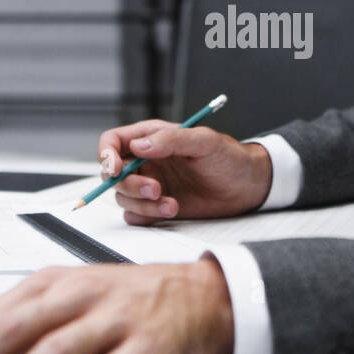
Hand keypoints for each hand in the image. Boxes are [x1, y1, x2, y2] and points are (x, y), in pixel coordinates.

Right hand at [95, 120, 272, 224]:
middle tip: (155, 189)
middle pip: (113, 174)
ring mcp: (150, 184)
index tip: (115, 169)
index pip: (112, 142)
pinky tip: (172, 210)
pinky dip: (148, 216)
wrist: (247, 186)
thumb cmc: (229, 158)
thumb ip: (170, 141)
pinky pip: (136, 215)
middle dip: (129, 185)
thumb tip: (138, 146)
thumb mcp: (203, 141)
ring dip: (142, 204)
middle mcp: (146, 161)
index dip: (106, 155)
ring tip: (172, 203)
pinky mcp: (157, 207)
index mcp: (151, 137)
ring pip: (123, 197)